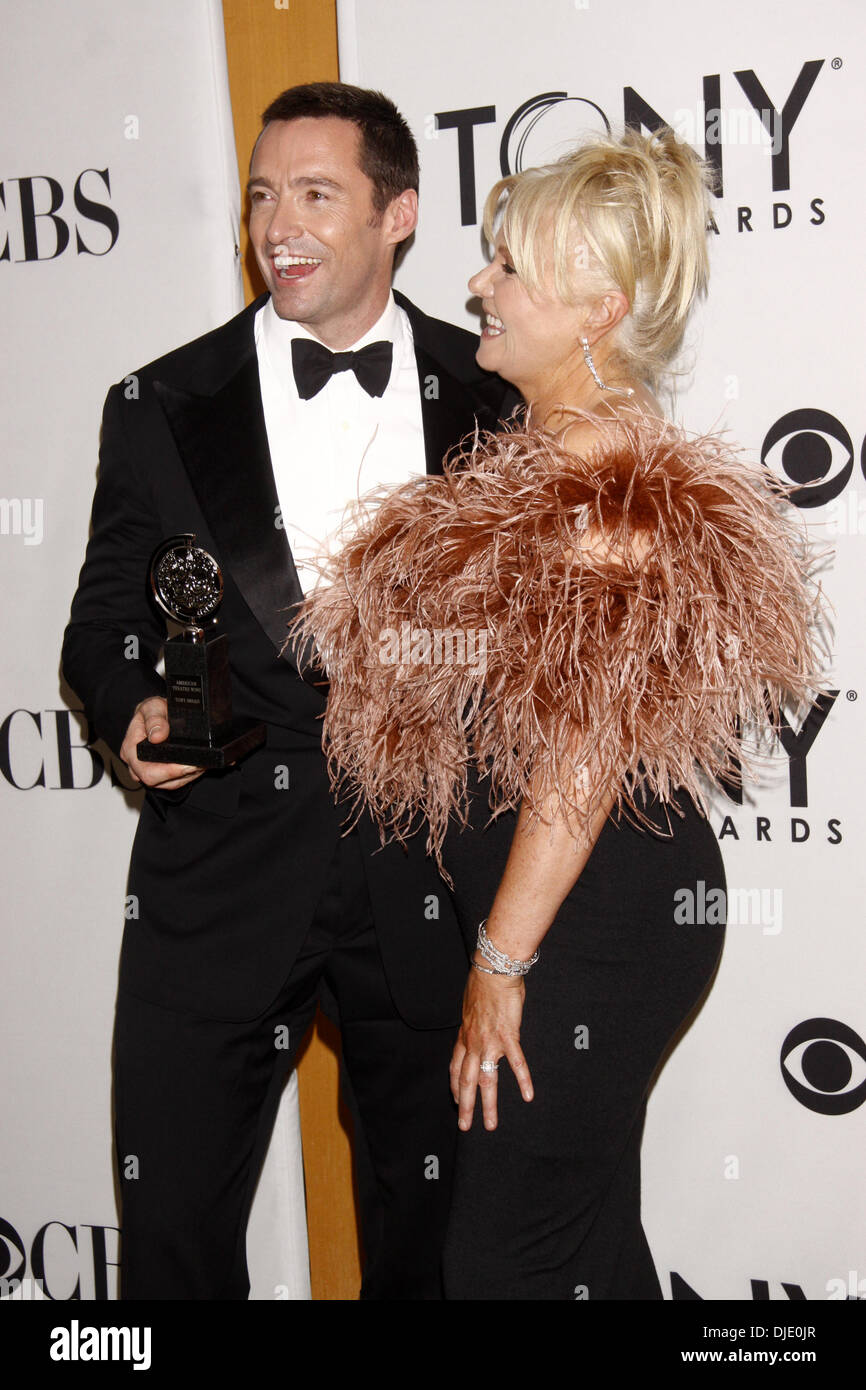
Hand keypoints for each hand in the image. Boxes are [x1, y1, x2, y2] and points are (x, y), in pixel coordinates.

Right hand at [120, 696, 205, 790]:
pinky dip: (186, 775)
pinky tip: (195, 766)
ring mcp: (145, 771)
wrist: (157, 713)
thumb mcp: (153, 706)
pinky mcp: (158, 775)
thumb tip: (156, 737)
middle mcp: (135, 764)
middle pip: (157, 781)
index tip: (188, 765)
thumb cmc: (152, 710)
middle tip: (199, 764)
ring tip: (199, 763)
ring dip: (186, 776)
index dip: (169, 771)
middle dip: (180, 774)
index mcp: (130, 749)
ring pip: (168, 784)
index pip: (147, 771)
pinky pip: (173, 782)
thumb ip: (155, 719)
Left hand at [449, 958, 533, 1131]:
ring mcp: (490, 1042)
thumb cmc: (483, 983)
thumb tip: (475, 1027)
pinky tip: (528, 1096)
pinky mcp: (508, 1036)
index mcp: (464, 1035)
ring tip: (491, 1125)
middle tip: (464, 1126)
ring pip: (487, 1080)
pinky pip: (516, 1062)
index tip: (455, 1100)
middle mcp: (474, 1043)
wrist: (493, 970)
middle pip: (467, 1081)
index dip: (455, 1086)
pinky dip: (523, 1080)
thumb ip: (473, 1023)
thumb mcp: (470, 1007)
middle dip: (465, 1106)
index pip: (456, 1068)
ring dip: (488, 1105)